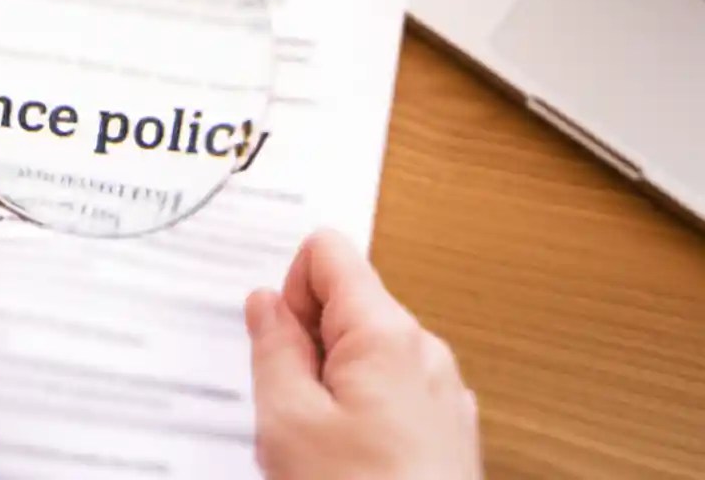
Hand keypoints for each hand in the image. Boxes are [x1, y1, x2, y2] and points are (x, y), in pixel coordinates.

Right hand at [246, 230, 481, 479]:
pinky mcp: (446, 432)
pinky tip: (345, 460)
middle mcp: (425, 352)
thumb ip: (273, 347)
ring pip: (366, 354)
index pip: (328, 253)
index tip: (275, 341)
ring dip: (329, 383)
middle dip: (306, 343)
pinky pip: (391, 392)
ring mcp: (442, 393)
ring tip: (315, 444)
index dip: (288, 287)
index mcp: (387, 334)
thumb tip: (265, 304)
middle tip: (288, 405)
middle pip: (348, 304)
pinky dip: (358, 411)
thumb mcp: (287, 421)